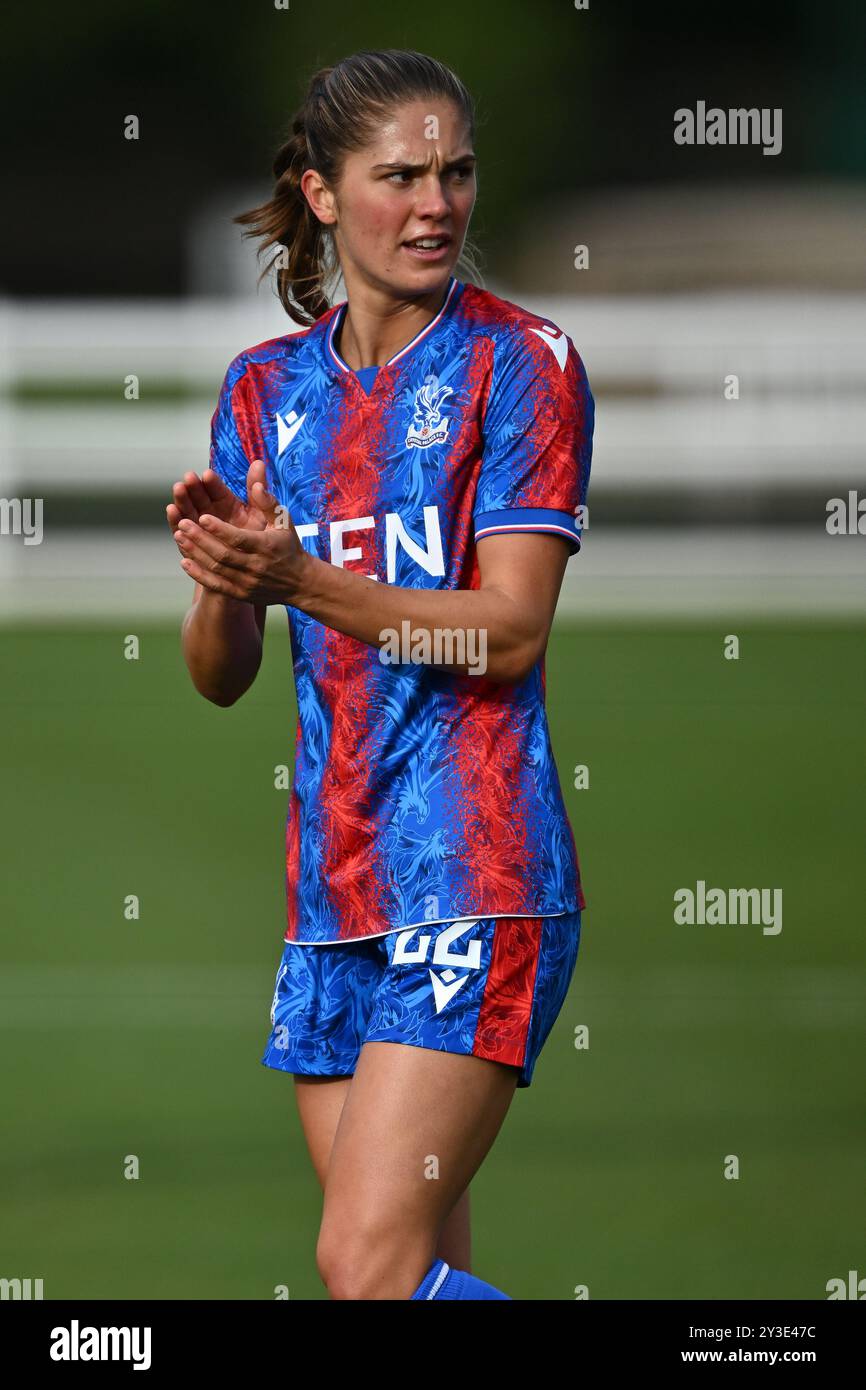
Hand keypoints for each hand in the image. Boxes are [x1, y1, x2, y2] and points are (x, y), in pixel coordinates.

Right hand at [166, 460, 269, 535]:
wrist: (256, 570)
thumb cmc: (261, 540)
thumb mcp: (264, 514)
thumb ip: (260, 490)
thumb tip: (260, 463)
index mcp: (227, 504)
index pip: (216, 490)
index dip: (211, 482)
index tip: (207, 475)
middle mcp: (211, 514)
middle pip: (199, 498)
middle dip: (193, 487)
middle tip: (188, 478)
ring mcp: (200, 528)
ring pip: (188, 511)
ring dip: (182, 500)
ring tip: (179, 490)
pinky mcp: (192, 543)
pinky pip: (183, 531)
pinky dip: (176, 521)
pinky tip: (173, 512)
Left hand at [173, 475, 310, 605]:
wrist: (299, 583)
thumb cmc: (288, 546)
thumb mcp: (283, 522)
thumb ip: (268, 502)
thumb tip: (257, 485)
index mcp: (267, 547)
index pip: (239, 538)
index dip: (219, 529)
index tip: (202, 516)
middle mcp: (256, 567)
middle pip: (223, 554)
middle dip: (200, 538)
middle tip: (183, 523)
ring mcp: (247, 583)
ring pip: (216, 568)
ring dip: (196, 553)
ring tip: (179, 536)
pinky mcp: (241, 594)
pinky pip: (216, 585)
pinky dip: (199, 574)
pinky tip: (184, 561)